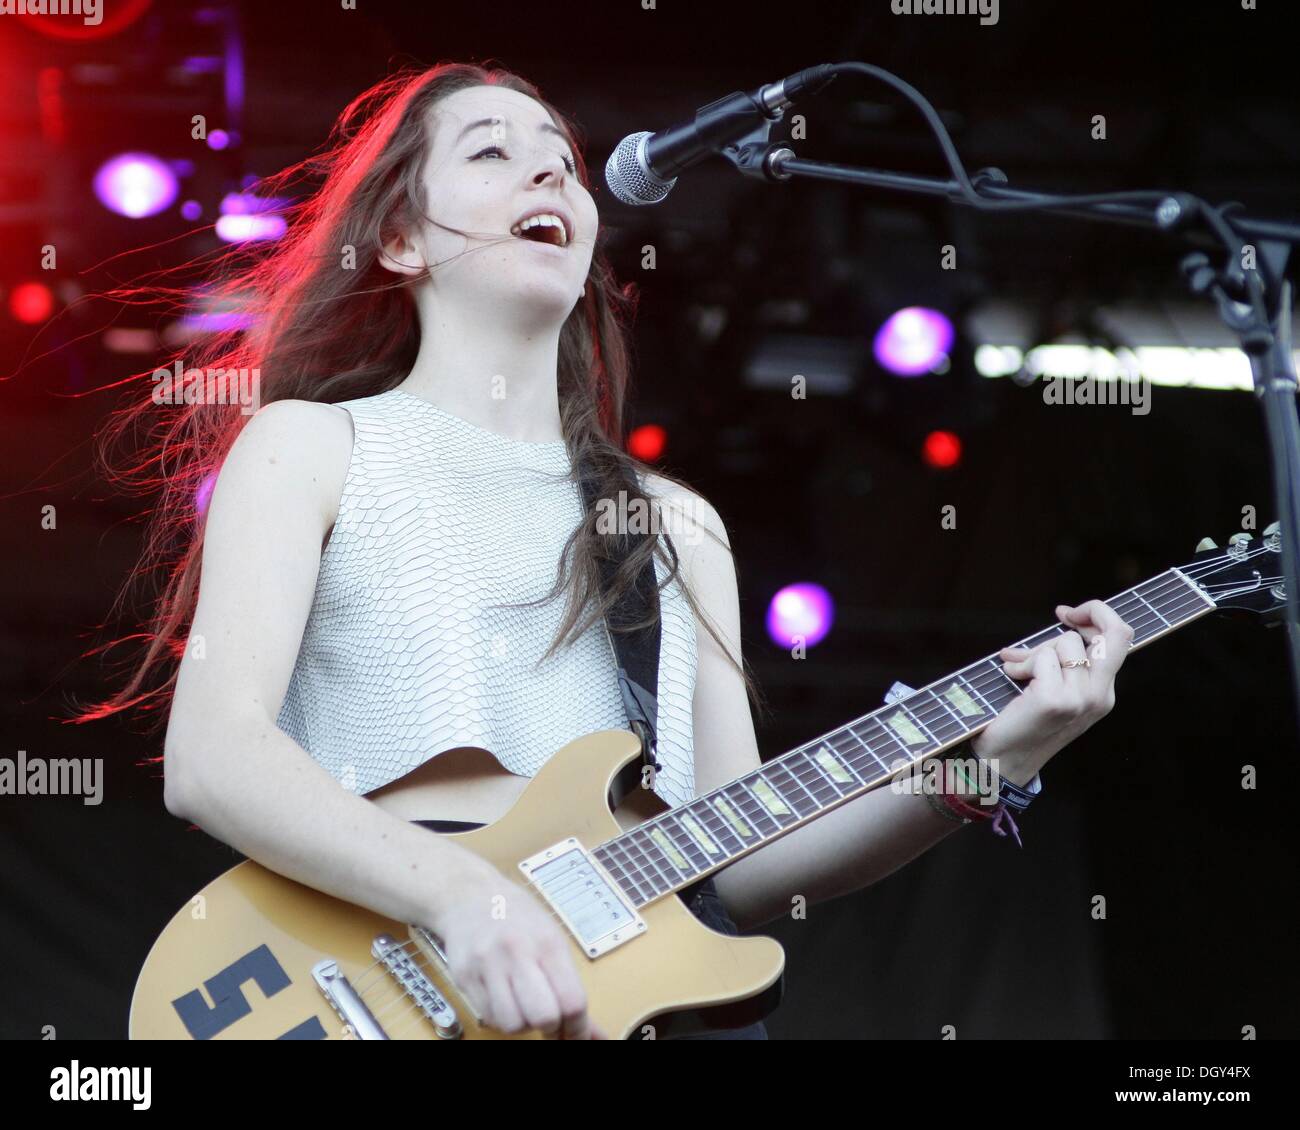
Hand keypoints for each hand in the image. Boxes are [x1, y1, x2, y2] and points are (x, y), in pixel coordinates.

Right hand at [430, 863, 606, 1038]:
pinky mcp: (465, 978)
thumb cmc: (517, 916)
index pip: (571, 1000)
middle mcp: (517, 953)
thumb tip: (594, 1033)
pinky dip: (501, 1017)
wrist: (470, 895)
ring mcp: (488, 966)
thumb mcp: (551, 938)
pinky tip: (504, 999)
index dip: (578, 1027)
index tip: (576, 1033)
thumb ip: (570, 985)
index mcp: (547, 943)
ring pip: (512, 1024)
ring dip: (522, 1024)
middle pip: (543, 1016)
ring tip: (523, 1006)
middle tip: (549, 1019)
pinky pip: (489, 1017)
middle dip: (550, 1026)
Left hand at [969, 599, 1134, 783]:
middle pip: (1116, 633)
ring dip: (1036, 651)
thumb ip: (1065, 659)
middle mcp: (1099, 697)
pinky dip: (1021, 663)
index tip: (1068, 613)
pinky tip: (1012, 677)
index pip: (1121, 639)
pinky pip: (1043, 658)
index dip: (1098, 615)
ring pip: (1067, 642)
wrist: (1002, 760)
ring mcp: (1080, 700)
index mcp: (1103, 693)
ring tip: (1019, 670)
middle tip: (1061, 615)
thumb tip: (1064, 620)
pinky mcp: (1056, 701)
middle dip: (1089, 612)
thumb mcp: (1054, 687)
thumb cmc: (1022, 720)